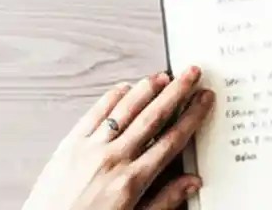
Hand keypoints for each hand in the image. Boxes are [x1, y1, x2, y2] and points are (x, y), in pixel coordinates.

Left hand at [22, 67, 214, 209]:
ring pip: (125, 109)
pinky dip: (112, 98)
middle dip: (176, 92)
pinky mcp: (69, 144)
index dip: (191, 117)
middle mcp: (113, 159)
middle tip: (191, 74)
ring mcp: (89, 148)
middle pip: (153, 117)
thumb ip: (164, 201)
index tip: (202, 100)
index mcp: (132, 181)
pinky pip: (94, 114)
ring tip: (163, 75)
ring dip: (147, 89)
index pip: (171, 140)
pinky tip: (124, 88)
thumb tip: (191, 183)